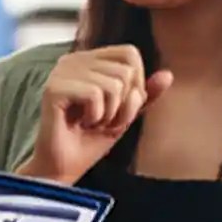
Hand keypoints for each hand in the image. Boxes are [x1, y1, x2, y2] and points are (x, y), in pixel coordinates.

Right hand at [23, 44, 172, 184]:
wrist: (63, 168)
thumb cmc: (90, 140)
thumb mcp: (125, 115)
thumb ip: (145, 95)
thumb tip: (168, 75)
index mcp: (88, 59)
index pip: (129, 54)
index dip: (136, 84)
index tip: (117, 107)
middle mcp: (72, 60)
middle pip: (125, 71)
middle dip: (123, 104)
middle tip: (102, 120)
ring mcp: (61, 72)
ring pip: (113, 84)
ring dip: (110, 113)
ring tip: (91, 122)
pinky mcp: (53, 88)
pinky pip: (95, 94)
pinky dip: (96, 116)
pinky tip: (80, 123)